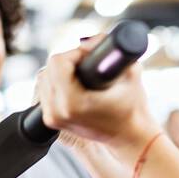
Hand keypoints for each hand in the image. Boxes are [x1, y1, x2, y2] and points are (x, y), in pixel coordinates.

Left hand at [35, 38, 159, 152]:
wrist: (130, 136)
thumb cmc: (134, 107)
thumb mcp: (132, 73)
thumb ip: (114, 51)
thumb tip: (91, 41)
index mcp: (72, 102)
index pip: (58, 62)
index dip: (76, 53)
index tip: (91, 55)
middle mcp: (58, 112)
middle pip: (49, 68)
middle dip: (69, 60)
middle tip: (89, 62)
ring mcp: (52, 118)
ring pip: (44, 78)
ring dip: (61, 70)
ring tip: (83, 74)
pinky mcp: (51, 121)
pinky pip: (45, 90)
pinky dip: (56, 82)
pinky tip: (73, 83)